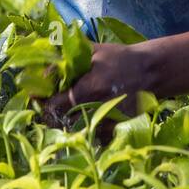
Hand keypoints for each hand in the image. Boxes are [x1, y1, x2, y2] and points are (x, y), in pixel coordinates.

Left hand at [41, 41, 157, 138]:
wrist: (151, 72)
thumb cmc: (120, 58)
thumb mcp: (94, 51)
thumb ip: (68, 56)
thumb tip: (43, 66)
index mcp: (91, 89)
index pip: (57, 105)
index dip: (43, 102)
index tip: (37, 96)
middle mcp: (99, 108)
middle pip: (63, 122)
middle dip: (52, 114)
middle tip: (49, 104)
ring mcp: (109, 122)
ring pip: (76, 131)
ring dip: (67, 122)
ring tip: (65, 109)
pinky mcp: (117, 129)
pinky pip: (93, 136)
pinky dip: (86, 129)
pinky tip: (86, 116)